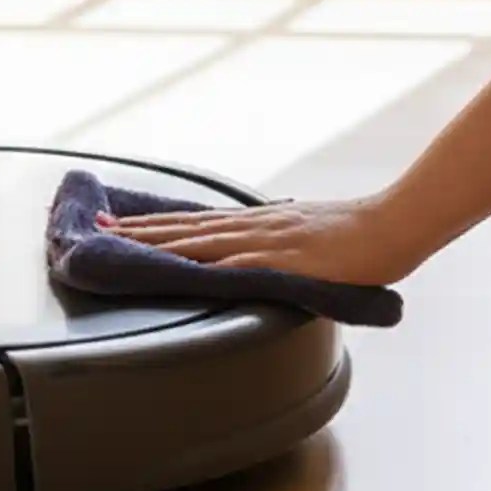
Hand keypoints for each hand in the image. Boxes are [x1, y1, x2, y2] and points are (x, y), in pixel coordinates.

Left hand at [98, 196, 426, 286]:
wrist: (394, 223)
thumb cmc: (353, 234)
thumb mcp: (301, 234)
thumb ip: (271, 242)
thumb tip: (247, 250)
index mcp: (256, 223)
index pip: (193, 223)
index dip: (153, 225)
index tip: (115, 224)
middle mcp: (254, 226)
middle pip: (186, 228)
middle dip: (139, 230)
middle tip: (96, 228)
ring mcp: (270, 241)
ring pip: (203, 240)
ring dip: (160, 242)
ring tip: (122, 241)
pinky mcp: (289, 259)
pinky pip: (245, 263)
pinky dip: (212, 265)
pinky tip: (186, 267)